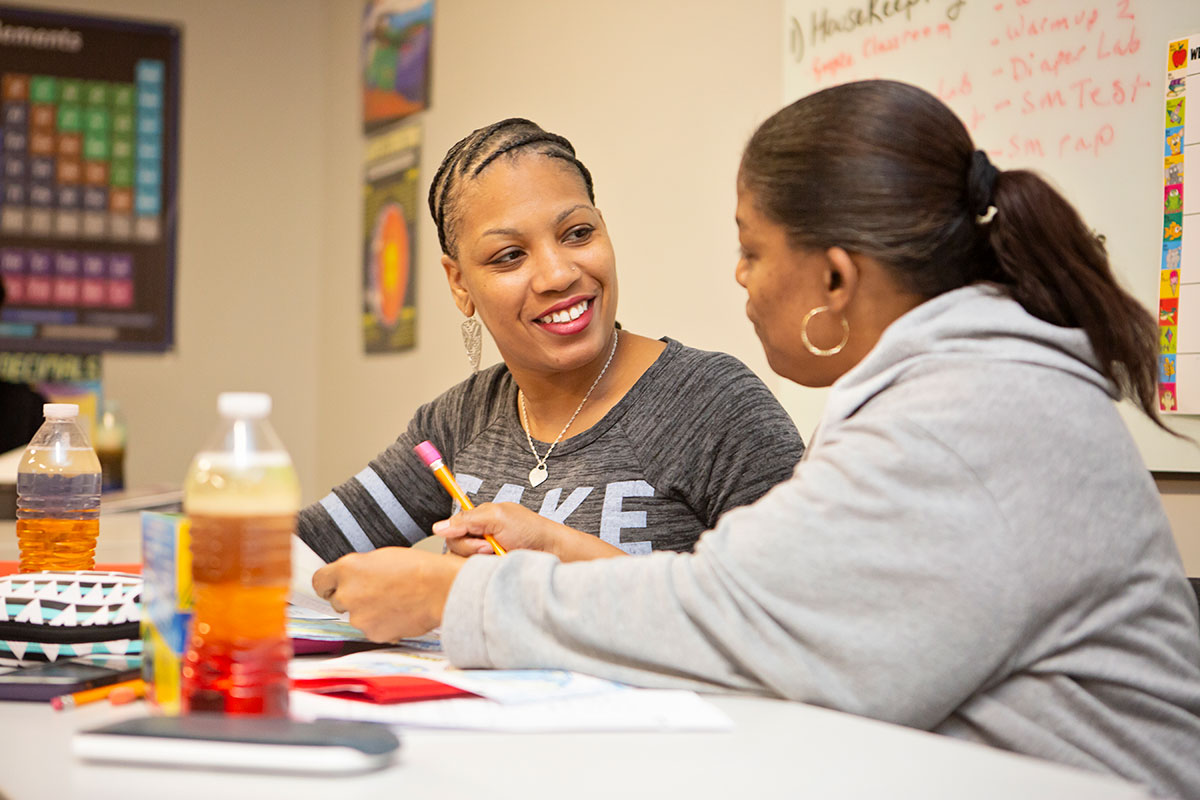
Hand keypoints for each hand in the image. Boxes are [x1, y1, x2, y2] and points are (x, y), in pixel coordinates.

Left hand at [311, 548, 464, 641]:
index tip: (333, 586)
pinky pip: (371, 629)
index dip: (328, 584)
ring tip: (393, 601)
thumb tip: (350, 579)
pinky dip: (381, 624)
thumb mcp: (381, 557)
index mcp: (347, 568)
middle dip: (352, 597)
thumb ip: (358, 569)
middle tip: (376, 592)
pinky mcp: (372, 633)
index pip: (319, 581)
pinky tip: (398, 613)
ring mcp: (358, 617)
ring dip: (368, 611)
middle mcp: (347, 593)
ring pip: (355, 616)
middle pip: (337, 600)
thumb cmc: (418, 568)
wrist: (440, 589)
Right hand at [432, 502, 625, 560]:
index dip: (456, 531)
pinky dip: (484, 570)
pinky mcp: (487, 572)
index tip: (470, 534)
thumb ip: (467, 520)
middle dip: (470, 546)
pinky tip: (497, 565)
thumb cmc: (531, 530)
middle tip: (490, 545)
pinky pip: (473, 575)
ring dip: (478, 559)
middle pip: (453, 546)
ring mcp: (482, 557)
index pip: (452, 527)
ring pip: (461, 562)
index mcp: (478, 520)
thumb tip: (438, 527)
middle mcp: (477, 538)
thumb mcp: (497, 516)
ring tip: (497, 554)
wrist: (552, 551)